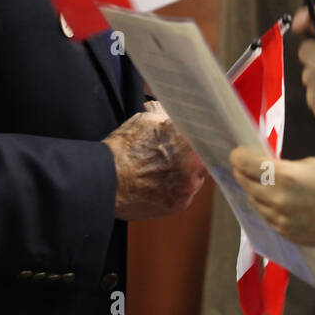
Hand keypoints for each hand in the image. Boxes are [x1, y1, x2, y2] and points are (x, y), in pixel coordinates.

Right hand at [103, 101, 205, 219]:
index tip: (199, 136)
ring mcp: (189, 185)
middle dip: (192, 156)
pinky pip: (185, 194)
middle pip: (204, 158)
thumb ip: (169, 115)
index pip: (208, 135)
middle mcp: (194, 164)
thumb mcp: (147, 120)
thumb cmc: (124, 149)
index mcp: (190, 139)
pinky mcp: (180, 204)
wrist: (106, 180)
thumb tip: (175, 111)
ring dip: (185, 174)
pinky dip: (176, 190)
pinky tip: (159, 184)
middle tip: (175, 155)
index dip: (202, 136)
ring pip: (195, 177)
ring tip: (162, 170)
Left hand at [229, 147, 314, 247]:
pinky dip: (265, 207)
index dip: (238, 157)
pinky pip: (267, 219)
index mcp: (285, 177)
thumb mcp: (313, 163)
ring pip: (254, 203)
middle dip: (241, 172)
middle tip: (241, 165)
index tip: (237, 153)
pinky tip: (270, 200)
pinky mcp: (288, 235)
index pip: (246, 165)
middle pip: (246, 185)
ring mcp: (282, 222)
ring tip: (256, 182)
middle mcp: (278, 201)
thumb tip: (267, 168)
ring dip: (252, 191)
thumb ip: (285, 167)